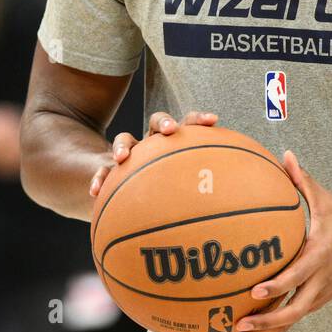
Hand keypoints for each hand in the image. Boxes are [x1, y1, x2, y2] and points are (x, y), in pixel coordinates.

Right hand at [87, 109, 217, 197]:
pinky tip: (95, 192)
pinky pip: (102, 171)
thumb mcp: (184, 190)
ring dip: (123, 145)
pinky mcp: (110, 168)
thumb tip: (236, 212)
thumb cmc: (169, 191)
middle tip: (171, 130)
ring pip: (124, 138)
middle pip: (157, 122)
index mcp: (174, 143)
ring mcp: (131, 153)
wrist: (130, 187)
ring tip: (122, 158)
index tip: (212, 120)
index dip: (198, 120)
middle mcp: (153, 143)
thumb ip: (204, 193)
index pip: (188, 124)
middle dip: (164, 122)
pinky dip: (99, 179)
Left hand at [221, 150, 331, 331]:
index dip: (277, 286)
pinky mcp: (317, 301)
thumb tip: (284, 154)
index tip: (253, 292)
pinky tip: (245, 331)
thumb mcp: (326, 198)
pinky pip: (292, 318)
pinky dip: (270, 327)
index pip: (297, 275)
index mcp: (320, 255)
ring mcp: (319, 295)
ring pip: (290, 321)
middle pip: (291, 311)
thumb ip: (302, 179)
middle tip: (234, 326)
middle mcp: (319, 281)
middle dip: (263, 323)